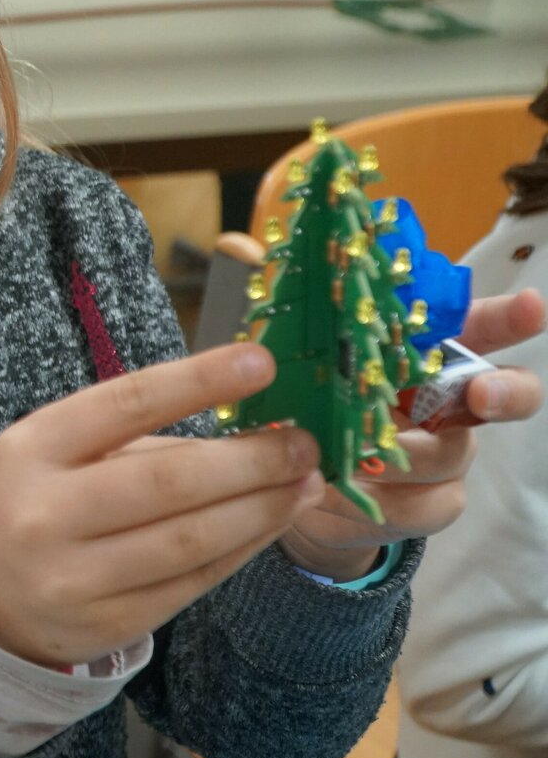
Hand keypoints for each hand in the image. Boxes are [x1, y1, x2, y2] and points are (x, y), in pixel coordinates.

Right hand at [0, 343, 321, 667]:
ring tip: (306, 483)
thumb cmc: (36, 499)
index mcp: (33, 448)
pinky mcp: (111, 623)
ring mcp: (76, 576)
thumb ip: (135, 435)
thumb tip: (249, 422)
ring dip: (263, 509)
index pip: (125, 404)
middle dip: (252, 460)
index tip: (261, 363)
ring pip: (192, 539)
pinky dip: (244, 548)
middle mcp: (47, 512)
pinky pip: (195, 583)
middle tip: (304, 442)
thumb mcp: (55, 449)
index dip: (198, 382)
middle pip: (169, 482)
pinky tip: (271, 522)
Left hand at [279, 289, 545, 579]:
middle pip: (504, 393)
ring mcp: (450, 457)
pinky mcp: (433, 505)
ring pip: (449, 456)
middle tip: (478, 395)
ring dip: (400, 458)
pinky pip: (423, 506)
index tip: (532, 306)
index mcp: (424, 356)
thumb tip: (239, 250)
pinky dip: (377, 502)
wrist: (308, 489)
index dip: (511, 317)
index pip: (481, 328)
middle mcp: (451, 404)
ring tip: (353, 458)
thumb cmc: (318, 408)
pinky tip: (340, 495)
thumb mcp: (307, 364)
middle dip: (501, 391)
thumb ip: (293, 321)